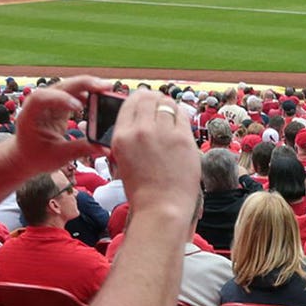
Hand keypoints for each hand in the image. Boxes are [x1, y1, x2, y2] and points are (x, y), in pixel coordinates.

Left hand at [11, 75, 111, 174]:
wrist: (26, 157)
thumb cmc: (36, 157)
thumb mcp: (58, 157)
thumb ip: (80, 149)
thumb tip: (104, 147)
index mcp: (30, 114)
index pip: (42, 98)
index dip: (61, 98)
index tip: (79, 107)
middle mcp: (39, 102)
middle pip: (61, 85)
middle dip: (83, 84)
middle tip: (105, 87)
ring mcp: (50, 100)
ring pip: (70, 86)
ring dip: (88, 85)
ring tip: (107, 89)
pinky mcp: (59, 103)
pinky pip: (74, 93)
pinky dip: (87, 92)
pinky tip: (100, 96)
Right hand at [110, 90, 199, 219]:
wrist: (161, 208)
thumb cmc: (142, 190)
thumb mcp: (122, 160)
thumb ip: (128, 138)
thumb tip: (137, 120)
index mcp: (121, 137)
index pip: (130, 103)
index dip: (139, 98)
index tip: (145, 99)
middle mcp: (140, 130)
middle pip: (149, 98)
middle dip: (154, 97)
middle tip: (159, 100)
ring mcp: (163, 133)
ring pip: (167, 103)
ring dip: (168, 104)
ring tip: (170, 109)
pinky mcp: (183, 139)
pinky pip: (182, 115)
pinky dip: (181, 114)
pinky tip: (180, 119)